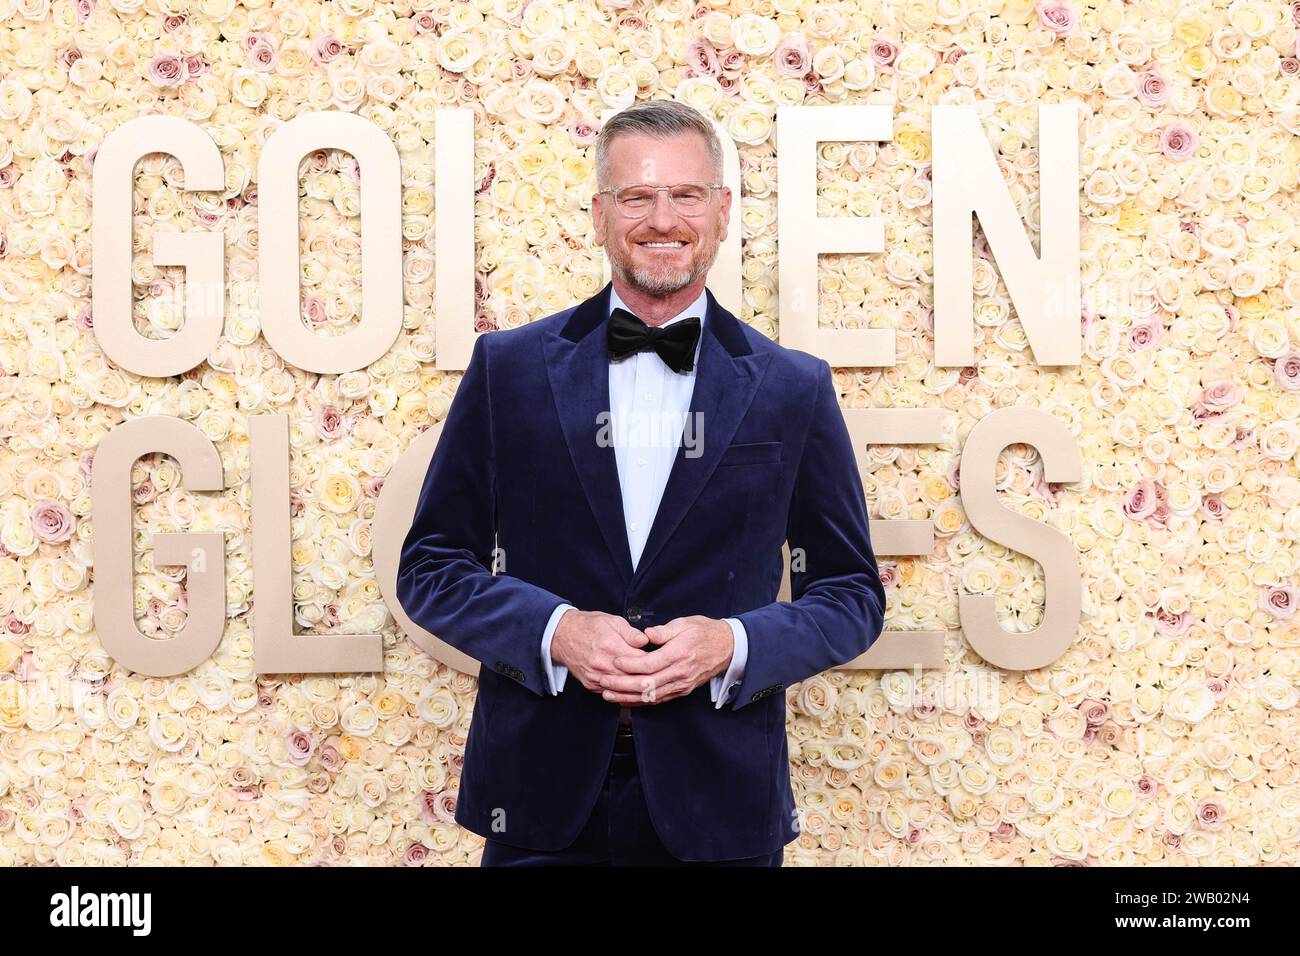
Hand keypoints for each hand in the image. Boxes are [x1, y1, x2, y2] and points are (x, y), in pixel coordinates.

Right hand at [550, 610, 651, 699]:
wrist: (562, 635)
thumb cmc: (588, 626)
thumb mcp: (612, 621)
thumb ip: (631, 633)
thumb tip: (646, 640)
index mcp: (611, 646)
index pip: (641, 661)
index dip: (654, 662)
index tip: (662, 661)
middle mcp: (603, 664)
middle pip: (633, 678)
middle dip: (648, 678)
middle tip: (660, 676)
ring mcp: (596, 676)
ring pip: (623, 689)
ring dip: (636, 688)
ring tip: (649, 685)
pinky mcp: (590, 684)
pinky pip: (611, 693)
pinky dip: (622, 692)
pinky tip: (632, 690)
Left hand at [598, 615, 733, 706]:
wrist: (728, 647)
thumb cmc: (705, 632)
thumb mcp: (685, 623)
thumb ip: (664, 631)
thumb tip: (646, 634)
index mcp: (679, 653)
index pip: (649, 664)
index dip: (629, 664)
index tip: (614, 661)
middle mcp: (680, 672)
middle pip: (646, 684)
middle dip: (622, 685)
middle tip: (604, 682)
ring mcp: (682, 684)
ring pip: (651, 696)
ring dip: (628, 697)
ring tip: (608, 694)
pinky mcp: (682, 690)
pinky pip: (659, 699)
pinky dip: (641, 701)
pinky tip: (626, 700)